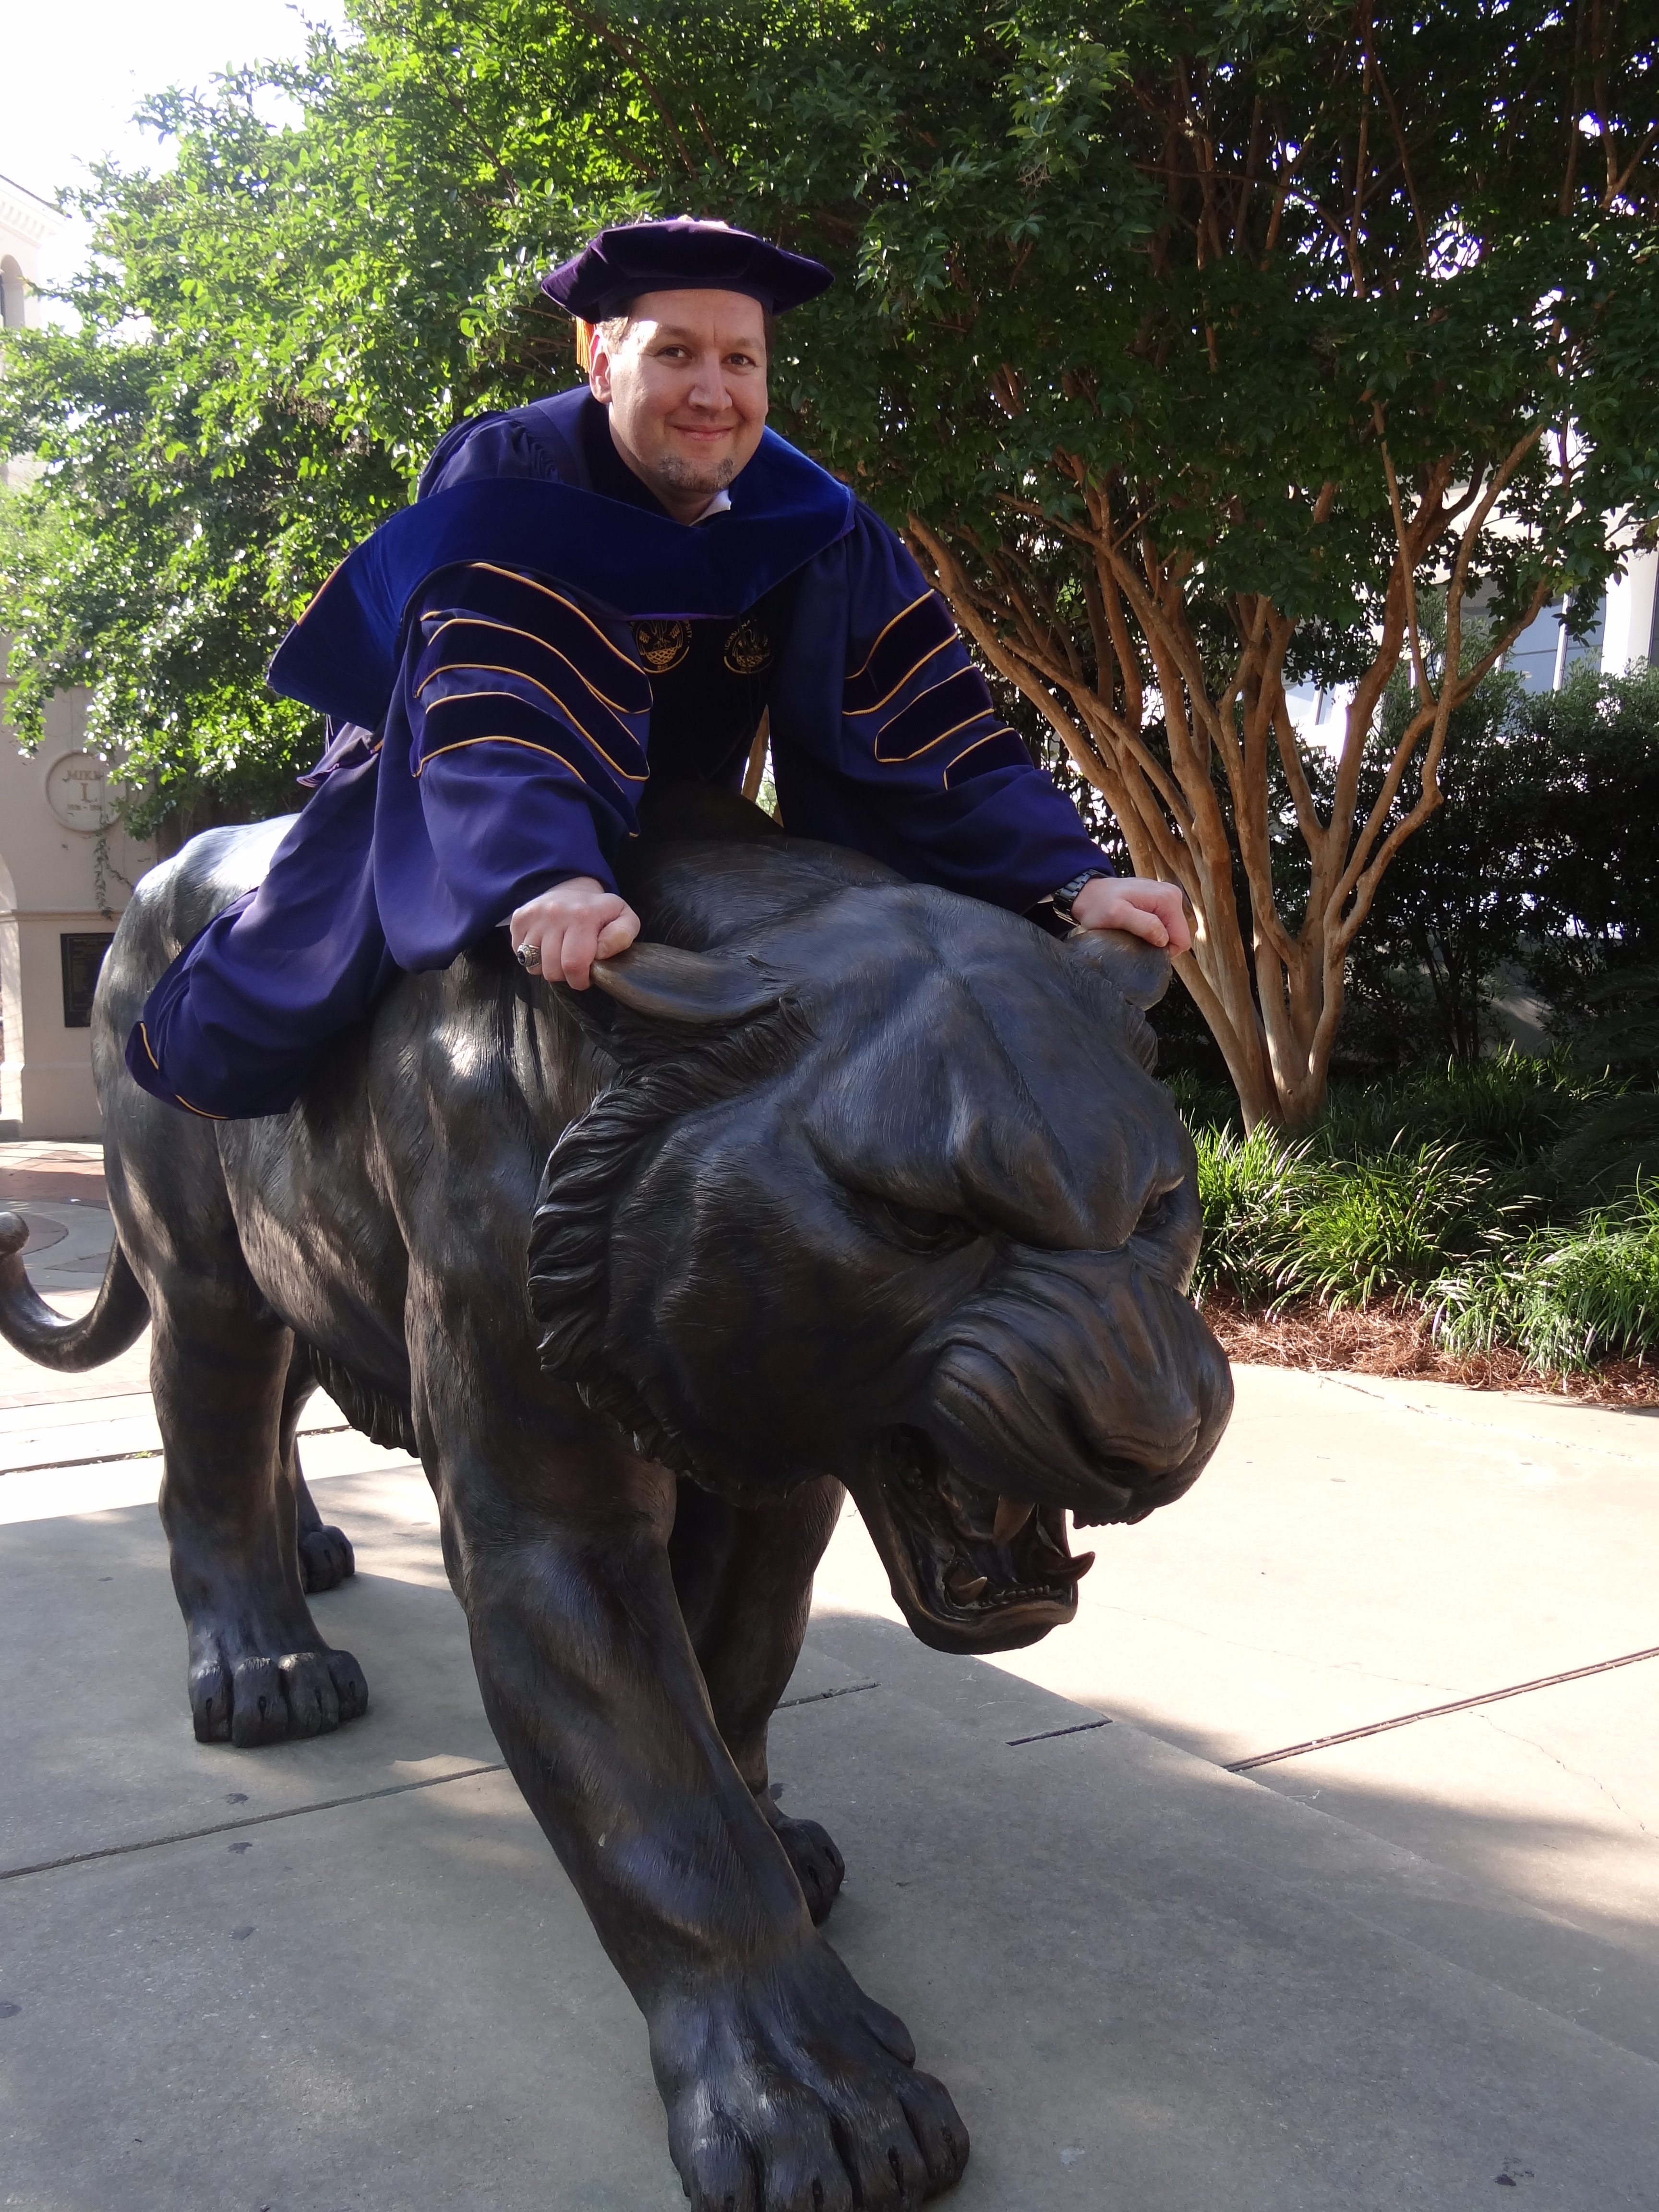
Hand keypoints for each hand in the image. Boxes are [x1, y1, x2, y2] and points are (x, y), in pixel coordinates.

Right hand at [510, 876, 640, 988]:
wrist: (572, 886)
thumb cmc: (599, 910)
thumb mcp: (623, 918)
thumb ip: (621, 936)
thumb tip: (601, 952)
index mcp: (582, 916)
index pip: (574, 965)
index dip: (580, 980)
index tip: (586, 975)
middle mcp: (554, 914)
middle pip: (552, 970)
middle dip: (565, 976)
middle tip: (574, 964)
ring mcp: (533, 916)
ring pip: (534, 966)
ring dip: (548, 967)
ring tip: (560, 953)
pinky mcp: (518, 919)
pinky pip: (520, 955)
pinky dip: (533, 957)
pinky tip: (546, 945)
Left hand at [1070, 874, 1192, 953]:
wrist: (1090, 892)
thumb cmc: (1099, 904)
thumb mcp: (1117, 916)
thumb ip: (1143, 925)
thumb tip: (1164, 938)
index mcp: (1168, 899)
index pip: (1181, 940)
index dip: (1164, 950)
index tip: (1142, 944)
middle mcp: (1173, 895)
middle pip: (1178, 936)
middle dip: (1159, 943)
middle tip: (1135, 937)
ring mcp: (1168, 897)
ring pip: (1171, 932)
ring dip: (1155, 937)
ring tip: (1134, 930)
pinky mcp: (1161, 901)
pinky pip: (1165, 924)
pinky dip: (1152, 929)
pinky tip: (1137, 925)